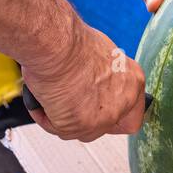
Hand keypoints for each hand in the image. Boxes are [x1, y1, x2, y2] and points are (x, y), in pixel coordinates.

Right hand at [23, 21, 146, 140]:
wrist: (56, 44)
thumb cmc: (71, 42)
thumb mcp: (99, 55)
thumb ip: (104, 77)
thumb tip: (93, 84)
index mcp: (132, 81)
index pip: (132, 115)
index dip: (114, 117)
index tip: (97, 110)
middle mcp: (124, 102)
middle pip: (106, 126)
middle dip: (85, 119)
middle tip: (67, 105)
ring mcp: (104, 117)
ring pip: (82, 131)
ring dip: (64, 118)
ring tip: (49, 96)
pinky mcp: (81, 125)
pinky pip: (59, 129)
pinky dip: (46, 117)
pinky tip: (40, 102)